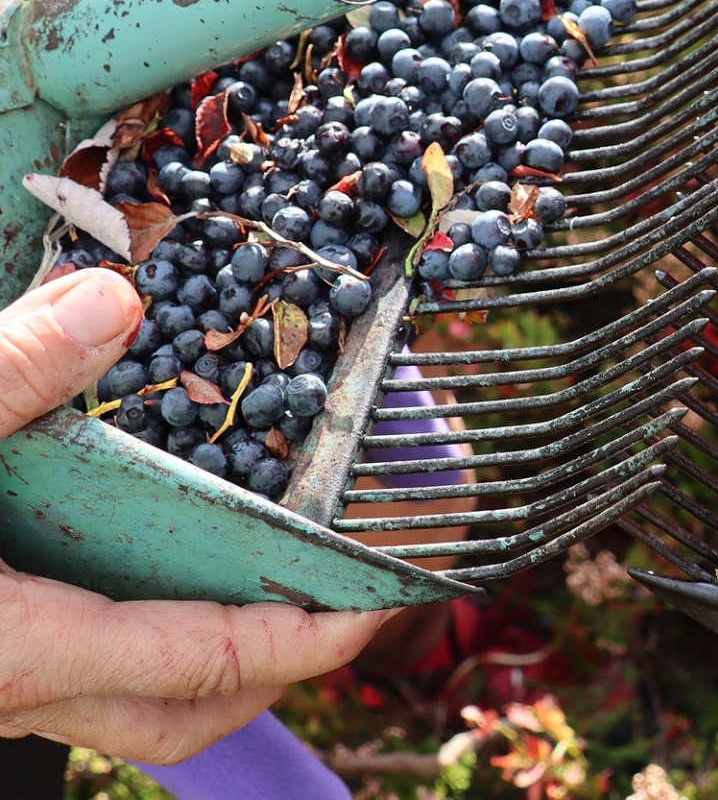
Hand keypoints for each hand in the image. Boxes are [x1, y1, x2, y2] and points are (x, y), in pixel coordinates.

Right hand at [0, 269, 387, 763]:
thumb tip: (115, 301)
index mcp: (9, 645)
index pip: (201, 661)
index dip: (306, 638)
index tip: (380, 606)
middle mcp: (6, 684)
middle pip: (186, 716)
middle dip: (280, 669)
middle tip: (347, 601)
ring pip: (132, 709)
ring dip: (216, 660)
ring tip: (271, 582)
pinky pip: (80, 671)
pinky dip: (142, 631)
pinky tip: (146, 558)